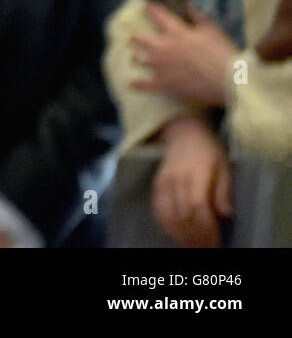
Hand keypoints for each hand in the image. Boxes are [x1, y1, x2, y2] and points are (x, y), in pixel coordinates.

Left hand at [129, 0, 236, 106]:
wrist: (229, 80)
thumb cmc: (223, 53)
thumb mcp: (212, 30)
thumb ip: (198, 16)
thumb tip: (188, 3)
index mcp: (176, 33)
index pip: (158, 16)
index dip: (151, 9)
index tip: (146, 6)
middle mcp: (162, 48)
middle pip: (139, 38)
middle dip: (135, 36)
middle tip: (134, 36)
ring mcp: (160, 67)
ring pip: (138, 59)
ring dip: (136, 57)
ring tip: (134, 57)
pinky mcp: (163, 84)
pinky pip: (143, 84)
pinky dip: (137, 84)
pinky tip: (131, 84)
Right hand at [152, 116, 232, 247]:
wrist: (183, 132)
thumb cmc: (208, 150)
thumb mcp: (224, 165)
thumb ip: (224, 189)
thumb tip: (227, 214)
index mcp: (195, 173)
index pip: (198, 206)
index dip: (206, 228)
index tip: (215, 243)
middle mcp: (176, 179)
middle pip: (182, 214)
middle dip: (195, 237)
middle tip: (205, 249)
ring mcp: (163, 182)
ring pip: (167, 214)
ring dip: (180, 235)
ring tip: (191, 246)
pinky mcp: (156, 185)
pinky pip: (157, 209)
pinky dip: (166, 225)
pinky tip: (175, 234)